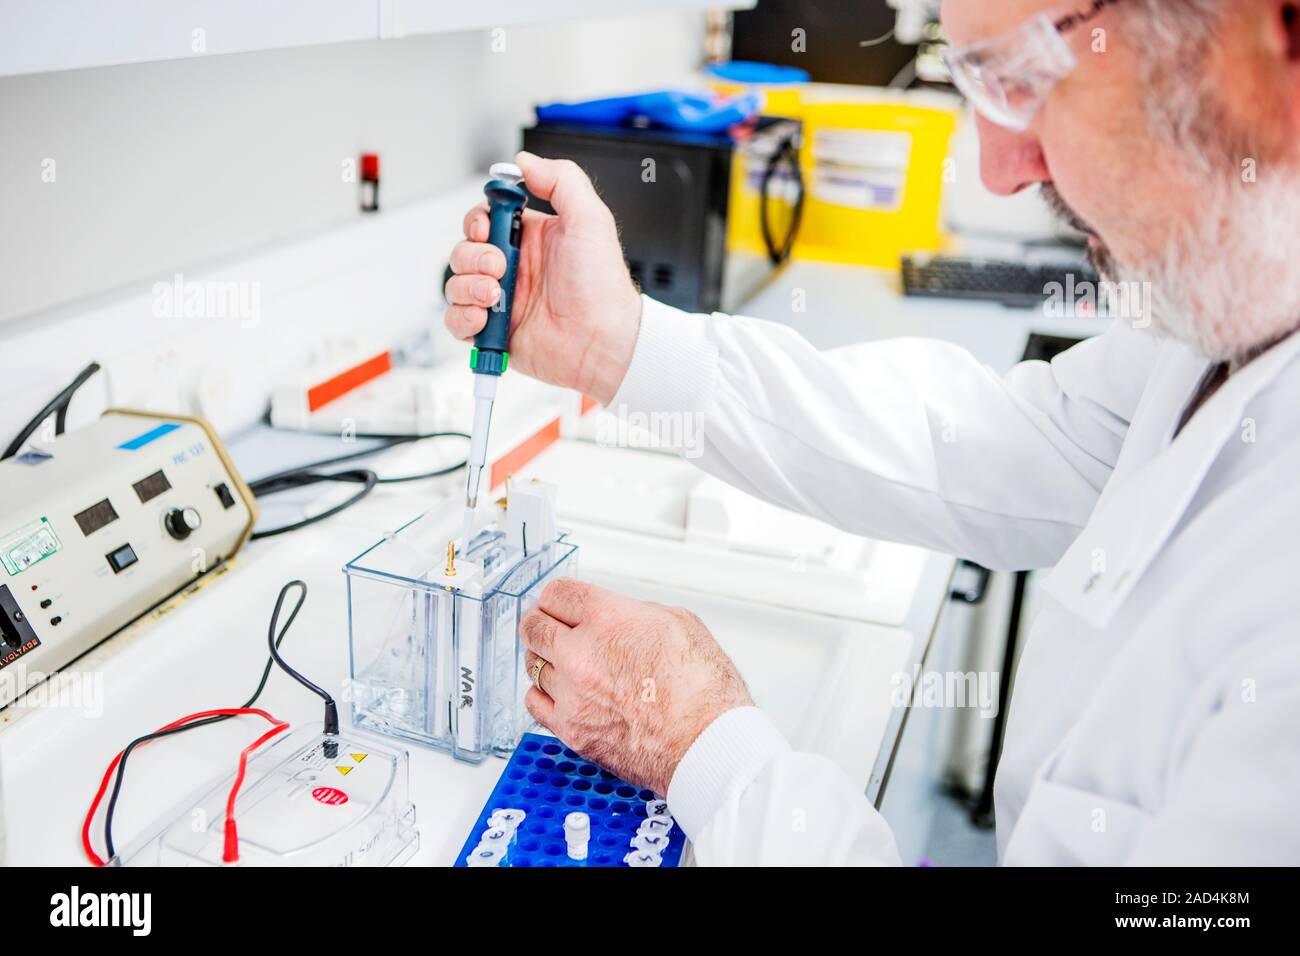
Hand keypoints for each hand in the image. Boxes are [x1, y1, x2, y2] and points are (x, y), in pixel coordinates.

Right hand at [444, 151, 643, 404]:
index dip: (478, 220)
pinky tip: (485, 316)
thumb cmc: (602, 287)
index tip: (487, 227)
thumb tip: (524, 161)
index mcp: (531, 237)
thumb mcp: (590, 219)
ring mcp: (502, 299)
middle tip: (499, 267)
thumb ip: (561, 180)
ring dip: (467, 286)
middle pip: (464, 249)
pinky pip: (457, 320)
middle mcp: (514, 267)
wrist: (604, 341)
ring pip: (456, 283)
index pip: (485, 218)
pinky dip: (463, 317)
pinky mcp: (494, 331)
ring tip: (495, 295)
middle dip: (472, 256)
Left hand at [520, 578, 752, 795]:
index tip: (560, 603)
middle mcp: (581, 654)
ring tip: (565, 662)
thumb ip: (634, 612)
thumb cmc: (704, 690)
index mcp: (607, 619)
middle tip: (550, 625)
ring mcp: (571, 694)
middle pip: (533, 626)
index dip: (559, 597)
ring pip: (532, 664)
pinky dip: (544, 693)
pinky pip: (534, 702)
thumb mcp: (678, 622)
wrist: (707, 744)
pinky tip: (560, 691)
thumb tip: (618, 616)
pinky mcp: (570, 729)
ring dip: (547, 659)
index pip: (556, 593)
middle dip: (542, 622)